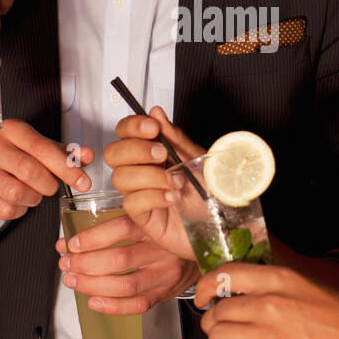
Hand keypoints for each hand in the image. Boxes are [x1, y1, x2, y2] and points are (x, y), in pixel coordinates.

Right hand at [0, 119, 93, 221]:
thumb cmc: (14, 158)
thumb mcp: (38, 149)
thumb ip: (64, 153)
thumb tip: (87, 156)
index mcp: (12, 130)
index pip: (43, 148)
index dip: (66, 168)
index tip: (83, 183)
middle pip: (30, 171)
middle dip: (49, 185)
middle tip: (50, 187)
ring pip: (18, 193)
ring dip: (33, 198)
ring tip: (31, 192)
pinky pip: (7, 209)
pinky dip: (19, 210)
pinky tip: (16, 200)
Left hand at [56, 214, 198, 314]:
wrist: (201, 253)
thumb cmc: (166, 235)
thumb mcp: (149, 219)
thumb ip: (118, 224)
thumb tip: (73, 241)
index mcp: (155, 225)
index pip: (121, 228)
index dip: (92, 237)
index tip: (71, 244)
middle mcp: (162, 250)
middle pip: (119, 259)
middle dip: (85, 263)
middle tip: (67, 263)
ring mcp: (164, 274)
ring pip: (125, 284)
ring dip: (92, 285)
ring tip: (73, 280)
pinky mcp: (164, 293)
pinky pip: (136, 304)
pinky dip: (112, 306)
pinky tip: (93, 301)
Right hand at [106, 106, 204, 261]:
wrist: (225, 225)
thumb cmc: (212, 193)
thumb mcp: (199, 159)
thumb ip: (176, 138)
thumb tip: (156, 113)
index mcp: (153, 153)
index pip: (125, 132)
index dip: (132, 126)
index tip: (151, 127)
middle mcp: (142, 171)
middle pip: (113, 153)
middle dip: (136, 149)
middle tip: (162, 155)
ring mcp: (139, 194)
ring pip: (120, 177)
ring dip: (150, 176)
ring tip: (176, 182)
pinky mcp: (142, 218)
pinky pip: (131, 203)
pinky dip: (152, 196)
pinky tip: (171, 198)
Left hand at [194, 262, 338, 338]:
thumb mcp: (305, 285)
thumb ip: (273, 287)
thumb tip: (244, 296)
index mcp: (277, 279)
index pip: (223, 275)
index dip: (205, 288)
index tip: (202, 298)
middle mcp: (269, 304)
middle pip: (216, 312)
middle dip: (214, 326)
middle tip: (225, 334)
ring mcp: (270, 336)